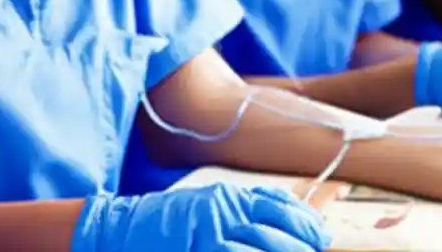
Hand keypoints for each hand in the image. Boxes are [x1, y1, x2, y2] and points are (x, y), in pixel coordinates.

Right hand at [72, 183, 329, 251]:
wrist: (119, 228)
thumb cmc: (166, 228)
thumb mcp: (208, 213)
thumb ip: (247, 213)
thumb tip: (292, 217)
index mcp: (228, 196)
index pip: (281, 204)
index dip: (308, 221)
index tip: (322, 236)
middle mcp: (224, 204)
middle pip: (280, 224)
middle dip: (304, 242)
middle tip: (315, 250)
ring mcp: (211, 224)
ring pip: (266, 243)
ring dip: (289, 251)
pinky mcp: (201, 241)